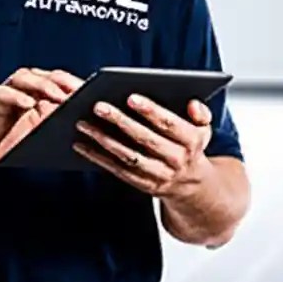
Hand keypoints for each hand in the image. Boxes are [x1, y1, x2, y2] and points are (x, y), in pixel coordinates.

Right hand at [0, 68, 82, 165]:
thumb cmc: (16, 139)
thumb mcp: (44, 131)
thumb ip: (60, 122)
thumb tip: (91, 126)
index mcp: (42, 92)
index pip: (64, 81)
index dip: (80, 84)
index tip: (98, 91)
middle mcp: (26, 87)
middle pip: (48, 76)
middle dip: (66, 82)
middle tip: (81, 92)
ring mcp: (9, 92)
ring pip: (26, 78)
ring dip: (43, 85)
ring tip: (58, 97)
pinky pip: (3, 93)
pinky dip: (16, 97)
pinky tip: (28, 104)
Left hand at [73, 94, 213, 197]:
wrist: (191, 184)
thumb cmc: (189, 145)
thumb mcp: (202, 129)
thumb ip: (200, 113)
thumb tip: (193, 103)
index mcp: (192, 141)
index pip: (170, 124)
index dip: (151, 111)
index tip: (130, 96)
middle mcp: (177, 159)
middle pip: (145, 139)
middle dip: (121, 121)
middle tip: (98, 106)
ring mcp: (160, 175)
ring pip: (128, 156)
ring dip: (104, 140)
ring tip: (82, 123)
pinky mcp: (143, 185)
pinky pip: (117, 170)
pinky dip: (98, 158)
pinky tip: (80, 144)